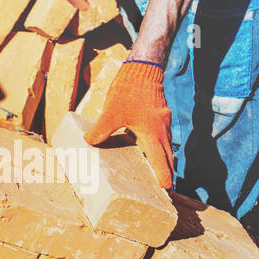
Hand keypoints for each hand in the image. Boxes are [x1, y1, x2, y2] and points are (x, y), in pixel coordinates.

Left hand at [84, 61, 173, 188]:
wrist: (143, 69)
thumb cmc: (130, 90)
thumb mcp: (112, 112)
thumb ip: (102, 129)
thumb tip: (90, 142)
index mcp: (153, 134)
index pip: (161, 161)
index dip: (163, 177)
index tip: (166, 190)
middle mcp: (162, 130)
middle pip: (168, 157)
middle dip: (167, 173)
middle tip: (165, 189)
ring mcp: (162, 122)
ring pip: (167, 147)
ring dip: (164, 161)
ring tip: (158, 173)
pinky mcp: (160, 115)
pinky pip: (162, 137)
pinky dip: (159, 147)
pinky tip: (147, 148)